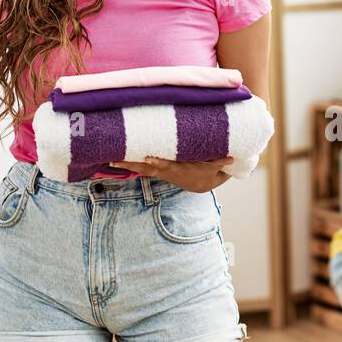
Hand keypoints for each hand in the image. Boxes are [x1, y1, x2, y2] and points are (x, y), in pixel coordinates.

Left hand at [108, 156, 233, 191]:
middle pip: (145, 167)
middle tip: (113, 159)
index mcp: (176, 169)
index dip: (156, 162)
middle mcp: (164, 169)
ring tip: (108, 159)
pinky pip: (140, 164)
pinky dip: (128, 161)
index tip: (146, 158)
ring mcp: (159, 169)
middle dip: (130, 163)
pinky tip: (113, 158)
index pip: (164, 165)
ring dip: (124, 163)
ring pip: (139, 166)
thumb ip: (220, 162)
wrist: (199, 184)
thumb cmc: (207, 172)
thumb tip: (232, 156)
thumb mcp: (215, 170)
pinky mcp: (156, 167)